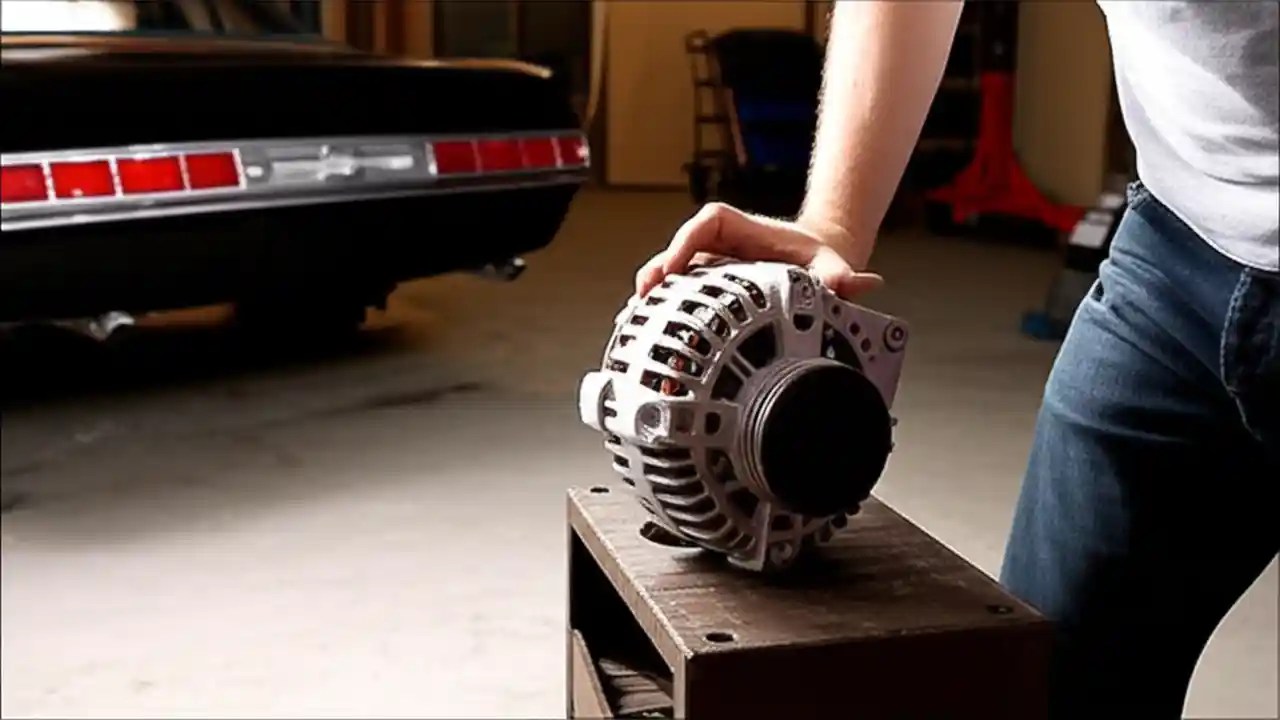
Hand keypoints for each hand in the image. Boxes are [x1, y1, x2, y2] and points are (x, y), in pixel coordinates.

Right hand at [635, 203, 882, 299]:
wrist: (819, 261)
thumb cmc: (818, 258)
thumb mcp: (831, 266)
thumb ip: (842, 276)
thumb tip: (859, 283)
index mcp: (743, 229)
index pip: (707, 224)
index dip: (686, 243)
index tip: (674, 267)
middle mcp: (720, 244)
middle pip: (678, 250)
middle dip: (658, 272)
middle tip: (643, 298)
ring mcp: (710, 264)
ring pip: (671, 272)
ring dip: (652, 294)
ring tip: (634, 320)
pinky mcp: (707, 284)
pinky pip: (678, 291)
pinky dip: (661, 308)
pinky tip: (645, 331)